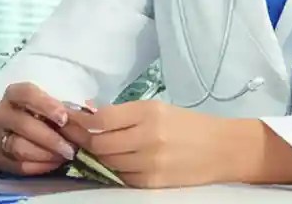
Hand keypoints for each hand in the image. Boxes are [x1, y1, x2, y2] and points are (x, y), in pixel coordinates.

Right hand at [0, 82, 79, 175]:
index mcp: (14, 94)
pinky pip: (16, 165)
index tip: (64, 118)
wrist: (26, 133)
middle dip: (50, 138)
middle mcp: (0, 113)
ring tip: (64, 157)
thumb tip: (90, 111)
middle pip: (23, 124)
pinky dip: (37, 166)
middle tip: (71, 148)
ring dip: (45, 154)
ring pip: (18, 147)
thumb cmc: (45, 115)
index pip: (26, 94)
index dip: (45, 105)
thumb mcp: (56, 104)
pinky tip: (53, 164)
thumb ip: (70, 106)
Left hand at [67, 100, 291, 188]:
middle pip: (100, 144)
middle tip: (71, 136)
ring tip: (88, 148)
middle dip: (83, 141)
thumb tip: (86, 110)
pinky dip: (112, 170)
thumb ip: (121, 112)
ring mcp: (150, 163)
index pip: (101, 119)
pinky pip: (121, 177)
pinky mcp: (153, 183)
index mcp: (148, 113)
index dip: (80, 121)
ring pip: (107, 162)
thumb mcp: (156, 108)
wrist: (222, 149)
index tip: (68, 118)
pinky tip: (110, 162)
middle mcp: (148, 138)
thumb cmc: (188, 124)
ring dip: (95, 156)